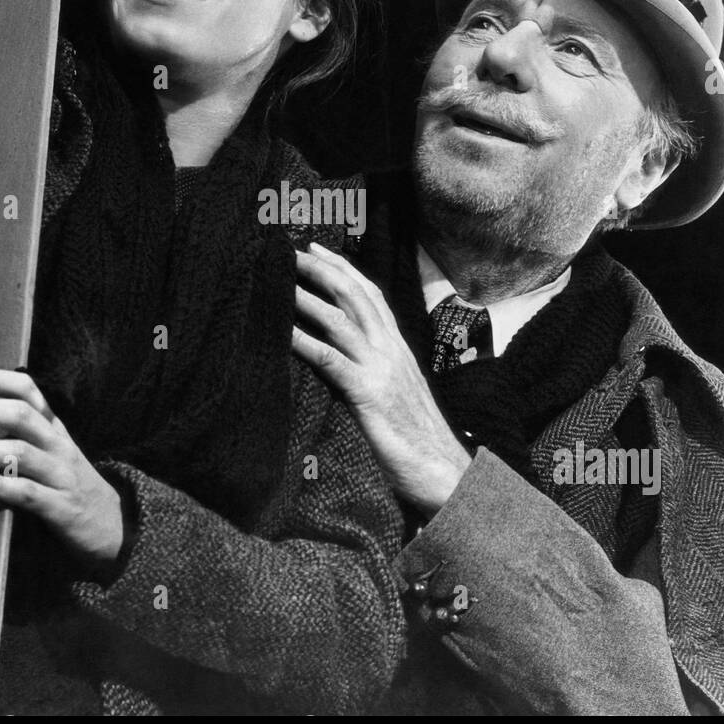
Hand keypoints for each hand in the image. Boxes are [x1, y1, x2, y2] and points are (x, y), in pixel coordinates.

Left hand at [0, 368, 123, 567]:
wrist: (113, 526)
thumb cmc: (68, 486)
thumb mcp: (51, 452)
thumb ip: (21, 433)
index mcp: (54, 427)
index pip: (26, 389)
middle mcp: (59, 444)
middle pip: (19, 415)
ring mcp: (62, 475)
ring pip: (20, 451)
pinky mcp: (61, 507)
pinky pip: (27, 492)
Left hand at [292, 243, 471, 515]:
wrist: (445, 473)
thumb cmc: (418, 441)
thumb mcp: (397, 395)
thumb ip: (377, 372)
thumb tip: (349, 361)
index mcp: (397, 349)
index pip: (371, 295)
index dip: (344, 269)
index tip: (317, 250)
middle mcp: (390, 351)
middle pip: (355, 296)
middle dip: (321, 270)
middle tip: (289, 251)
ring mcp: (381, 370)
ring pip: (341, 320)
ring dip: (307, 297)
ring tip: (279, 281)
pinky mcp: (368, 395)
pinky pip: (331, 361)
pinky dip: (305, 342)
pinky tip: (283, 332)